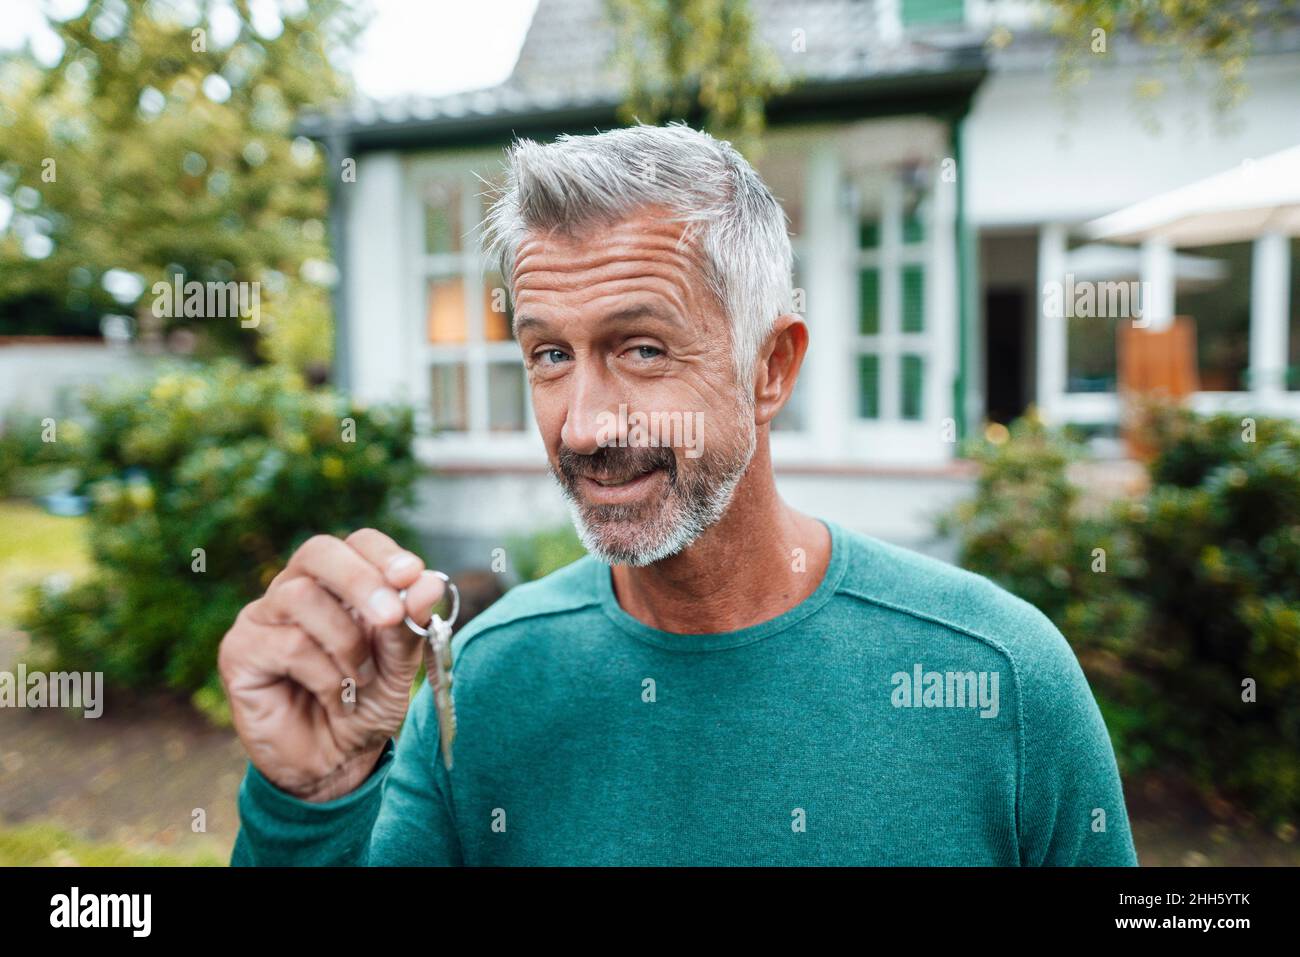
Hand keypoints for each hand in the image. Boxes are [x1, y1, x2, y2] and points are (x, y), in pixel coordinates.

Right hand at [218, 529, 446, 801]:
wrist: (335, 764)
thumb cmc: (365, 706)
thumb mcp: (399, 668)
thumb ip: (409, 626)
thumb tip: (428, 583)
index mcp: (339, 585)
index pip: (357, 543)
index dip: (384, 553)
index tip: (411, 575)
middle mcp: (296, 590)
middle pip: (318, 552)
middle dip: (361, 580)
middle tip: (391, 616)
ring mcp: (262, 618)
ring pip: (301, 596)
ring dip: (345, 643)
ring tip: (360, 679)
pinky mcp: (238, 651)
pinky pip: (287, 644)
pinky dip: (325, 675)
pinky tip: (335, 698)